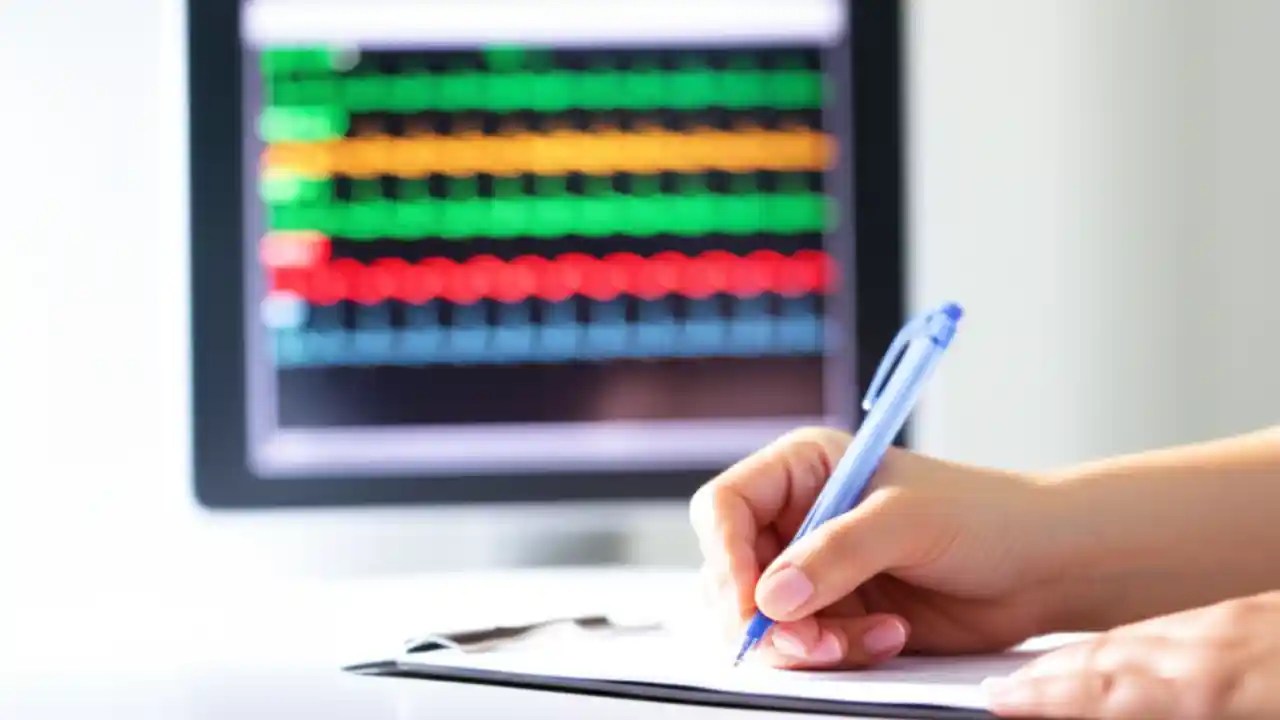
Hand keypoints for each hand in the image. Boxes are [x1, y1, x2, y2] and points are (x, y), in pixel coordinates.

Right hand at [689, 427, 1069, 669]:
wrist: (1042, 566)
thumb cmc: (985, 516)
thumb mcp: (906, 522)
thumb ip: (836, 554)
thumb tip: (773, 596)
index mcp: (802, 469)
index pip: (724, 508)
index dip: (727, 557)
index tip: (754, 602)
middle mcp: (799, 517)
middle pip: (732, 574)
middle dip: (765, 617)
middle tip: (810, 643)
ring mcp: (815, 569)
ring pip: (764, 621)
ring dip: (807, 643)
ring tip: (864, 640)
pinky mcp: (837, 613)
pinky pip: (806, 647)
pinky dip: (839, 653)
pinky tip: (890, 637)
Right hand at [985, 591, 1279, 718]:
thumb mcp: (1245, 709)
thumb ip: (1177, 708)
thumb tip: (1115, 703)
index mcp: (1212, 688)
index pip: (1106, 694)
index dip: (1045, 698)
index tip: (1000, 697)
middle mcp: (1219, 643)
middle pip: (1110, 656)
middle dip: (1048, 672)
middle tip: (1004, 684)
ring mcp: (1244, 618)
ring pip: (1143, 631)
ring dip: (1088, 650)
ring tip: (1051, 665)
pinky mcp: (1269, 606)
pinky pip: (1192, 615)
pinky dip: (1148, 630)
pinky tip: (1144, 636)